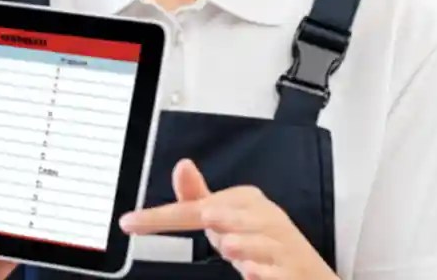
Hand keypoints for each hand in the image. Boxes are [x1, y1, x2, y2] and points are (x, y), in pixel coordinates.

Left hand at [118, 159, 336, 279]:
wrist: (305, 271)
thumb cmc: (258, 240)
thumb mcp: (225, 218)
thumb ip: (197, 198)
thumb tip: (181, 167)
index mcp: (244, 202)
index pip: (197, 206)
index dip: (162, 216)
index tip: (131, 223)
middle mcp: (265, 219)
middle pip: (236, 219)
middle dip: (224, 219)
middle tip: (208, 217)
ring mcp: (281, 246)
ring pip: (261, 243)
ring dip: (245, 245)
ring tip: (229, 245)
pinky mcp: (292, 271)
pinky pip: (279, 272)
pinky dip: (266, 274)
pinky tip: (254, 273)